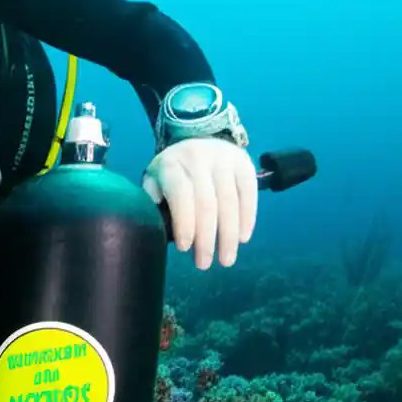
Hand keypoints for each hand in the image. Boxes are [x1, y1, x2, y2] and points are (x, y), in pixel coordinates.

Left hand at [142, 137, 258, 269]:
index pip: (180, 195)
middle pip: (206, 203)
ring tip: (226, 259)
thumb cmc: (174, 170)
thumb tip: (155, 229)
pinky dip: (247, 218)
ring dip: (229, 235)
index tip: (184, 248)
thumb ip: (153, 200)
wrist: (199, 136)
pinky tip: (242, 238)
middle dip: (207, 238)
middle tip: (205, 264)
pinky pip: (248, 194)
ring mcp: (224, 159)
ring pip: (229, 201)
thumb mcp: (155, 178)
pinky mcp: (244, 163)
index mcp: (171, 164)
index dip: (184, 223)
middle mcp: (198, 158)